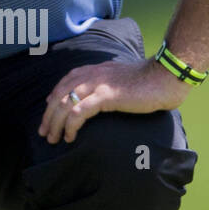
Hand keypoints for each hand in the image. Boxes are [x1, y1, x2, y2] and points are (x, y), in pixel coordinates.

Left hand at [38, 57, 189, 143]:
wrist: (164, 77)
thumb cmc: (148, 82)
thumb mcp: (121, 80)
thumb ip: (107, 85)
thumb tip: (98, 98)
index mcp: (94, 70)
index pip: (64, 83)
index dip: (53, 99)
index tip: (48, 115)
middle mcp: (91, 75)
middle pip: (59, 95)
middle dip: (48, 116)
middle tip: (44, 133)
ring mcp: (97, 84)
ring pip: (65, 105)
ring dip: (55, 124)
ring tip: (53, 139)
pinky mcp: (105, 96)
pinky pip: (79, 113)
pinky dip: (70, 126)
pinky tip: (70, 137)